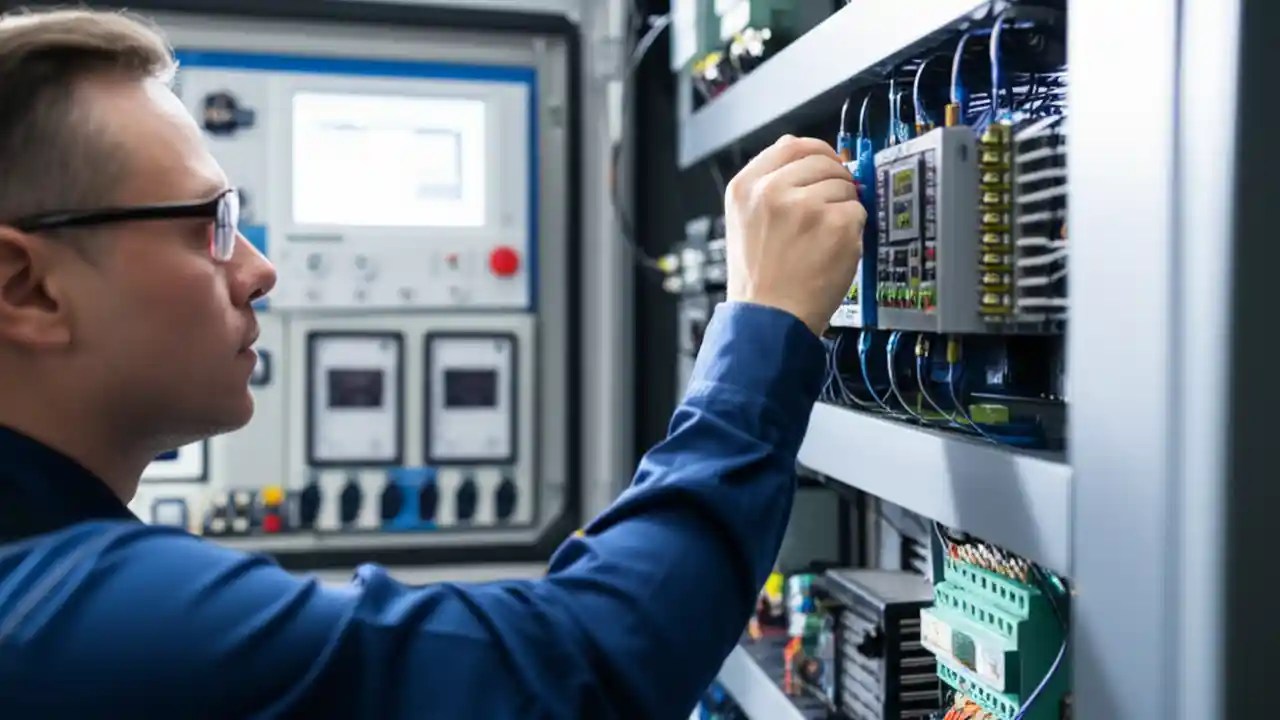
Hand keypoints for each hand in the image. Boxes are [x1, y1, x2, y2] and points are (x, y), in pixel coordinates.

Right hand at [723, 135, 865, 335]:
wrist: (768, 318)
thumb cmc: (760, 278)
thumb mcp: (746, 220)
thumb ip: (770, 185)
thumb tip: (809, 157)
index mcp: (746, 187)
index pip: (792, 144)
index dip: (817, 151)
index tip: (828, 163)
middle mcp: (773, 191)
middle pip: (824, 161)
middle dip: (834, 182)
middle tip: (828, 210)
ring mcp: (807, 206)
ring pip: (845, 186)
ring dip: (842, 209)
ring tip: (821, 240)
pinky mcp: (837, 225)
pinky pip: (859, 212)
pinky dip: (853, 231)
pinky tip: (832, 252)